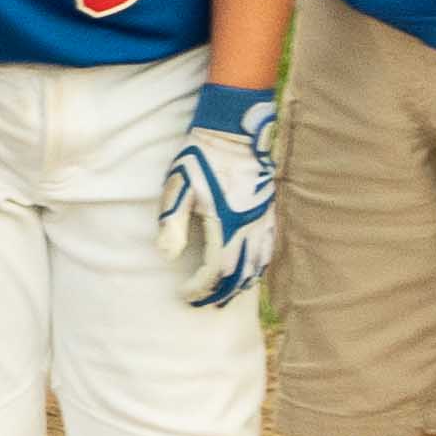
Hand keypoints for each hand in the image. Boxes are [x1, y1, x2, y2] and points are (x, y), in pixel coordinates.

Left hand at [157, 81, 280, 310]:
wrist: (233, 131)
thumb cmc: (200, 158)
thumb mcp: (178, 188)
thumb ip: (172, 223)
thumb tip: (167, 256)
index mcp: (226, 225)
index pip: (215, 271)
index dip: (200, 288)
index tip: (185, 295)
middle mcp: (249, 227)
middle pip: (239, 274)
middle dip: (222, 294)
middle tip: (204, 304)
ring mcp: (262, 218)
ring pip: (258, 264)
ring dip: (242, 283)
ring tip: (226, 295)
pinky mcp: (268, 209)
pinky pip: (268, 247)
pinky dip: (258, 265)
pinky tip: (251, 268)